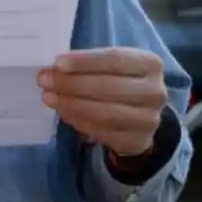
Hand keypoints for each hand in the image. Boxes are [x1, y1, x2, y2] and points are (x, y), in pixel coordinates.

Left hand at [37, 47, 167, 157]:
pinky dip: (78, 121)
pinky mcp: (137, 142)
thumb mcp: (115, 66)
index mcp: (151, 64)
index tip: (57, 63)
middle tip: (45, 80)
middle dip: (72, 83)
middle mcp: (156, 92)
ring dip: (71, 104)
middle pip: (108, 86)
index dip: (84, 62)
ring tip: (49, 97)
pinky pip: (102, 132)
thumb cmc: (123, 81)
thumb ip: (90, 65)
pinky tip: (63, 112)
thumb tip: (55, 69)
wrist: (144, 115)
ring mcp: (149, 120)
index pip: (115, 59)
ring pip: (104, 112)